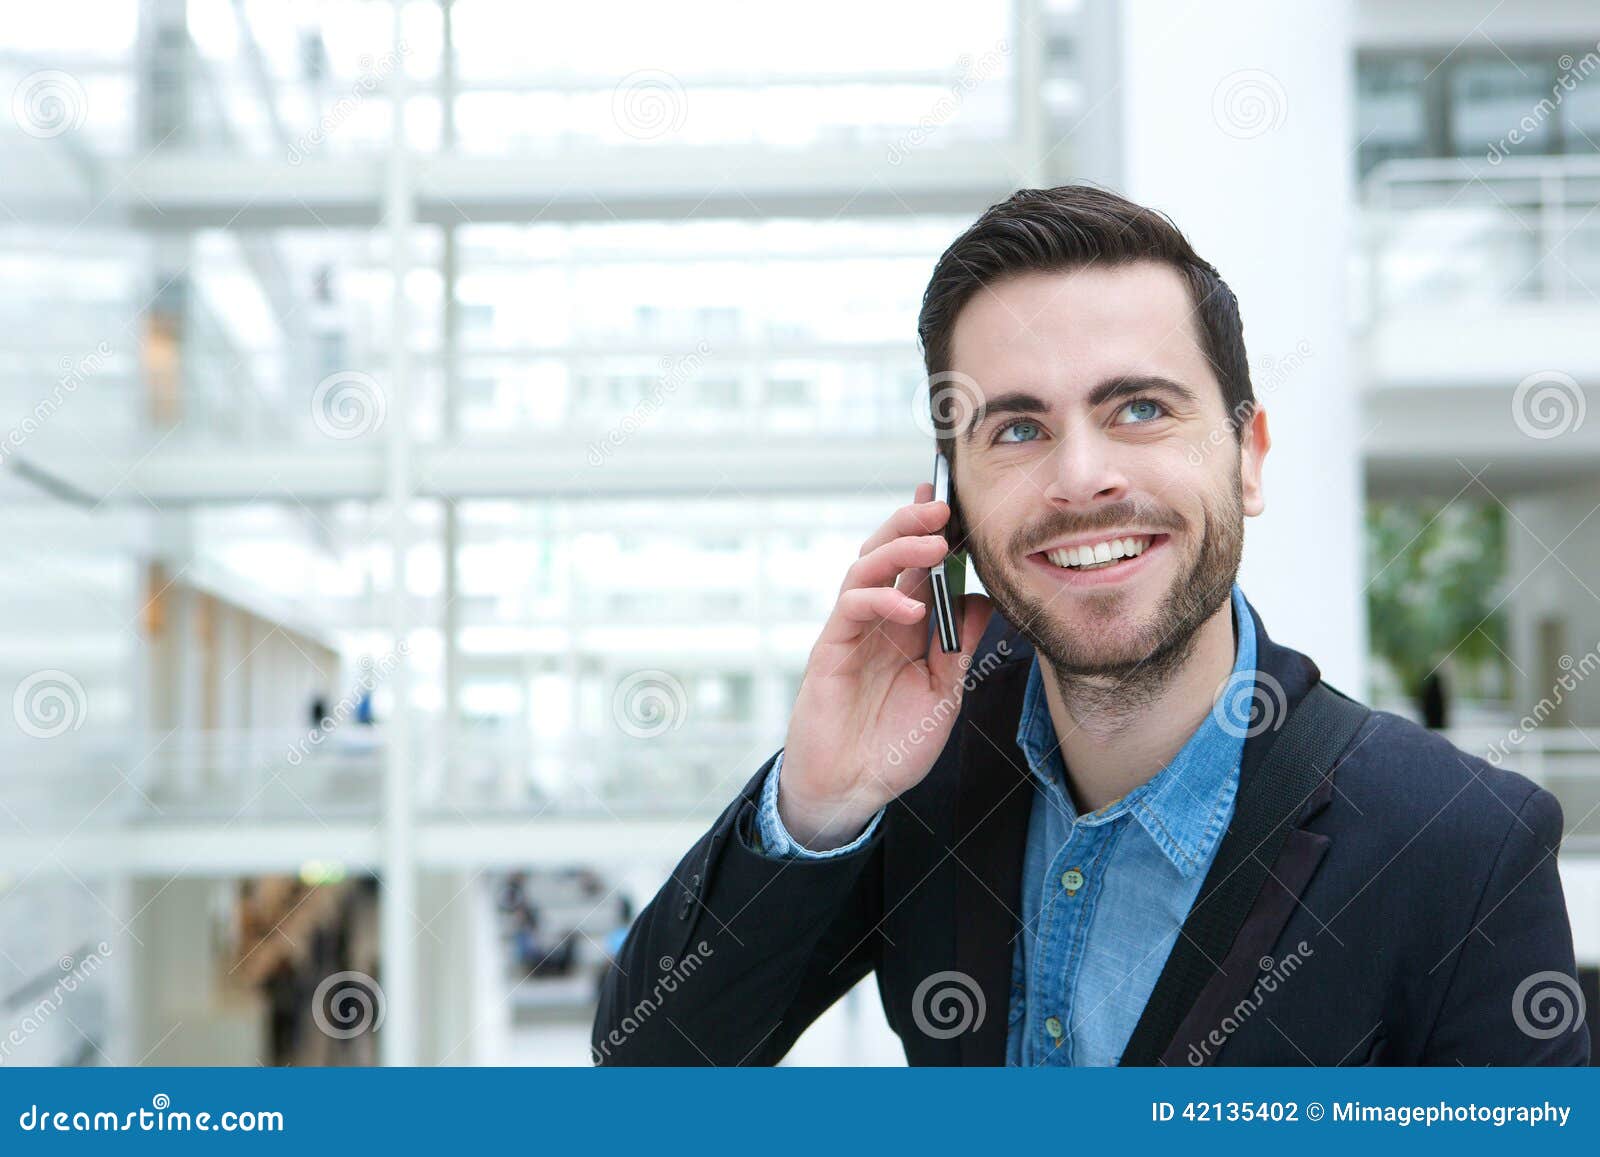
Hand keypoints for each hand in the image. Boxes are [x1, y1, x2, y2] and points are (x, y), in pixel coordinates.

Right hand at [777, 483, 992, 848]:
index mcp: (905, 624)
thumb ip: (960, 646)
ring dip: (899, 550)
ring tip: (934, 545)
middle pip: (887, 553)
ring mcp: (851, 632)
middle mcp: (877, 620)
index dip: (932, 532)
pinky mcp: (831, 650)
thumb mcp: (944, 692)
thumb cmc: (893, 743)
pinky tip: (910, 608)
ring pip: (865, 569)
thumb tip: (984, 599)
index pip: (917, 566)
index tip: (956, 503)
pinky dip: (881, 600)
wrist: (852, 788)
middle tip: (942, 508)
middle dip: (912, 525)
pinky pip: (851, 609)